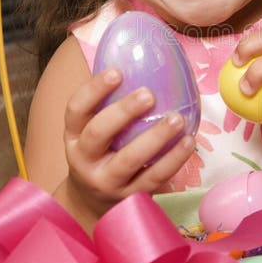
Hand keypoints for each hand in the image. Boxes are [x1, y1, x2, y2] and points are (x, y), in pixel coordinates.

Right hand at [62, 67, 194, 218]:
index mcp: (72, 136)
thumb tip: (136, 58)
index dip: (94, 89)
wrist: (92, 204)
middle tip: (148, 94)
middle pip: (98, 134)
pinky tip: (188, 141)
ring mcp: (107, 182)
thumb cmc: (99, 153)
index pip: (76, 109)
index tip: (117, 71)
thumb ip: (106, 102)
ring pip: (129, 160)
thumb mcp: (89, 131)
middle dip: (123, 112)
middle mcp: (84, 160)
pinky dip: (174, 160)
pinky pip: (154, 178)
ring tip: (177, 117)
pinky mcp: (131, 198)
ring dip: (156, 137)